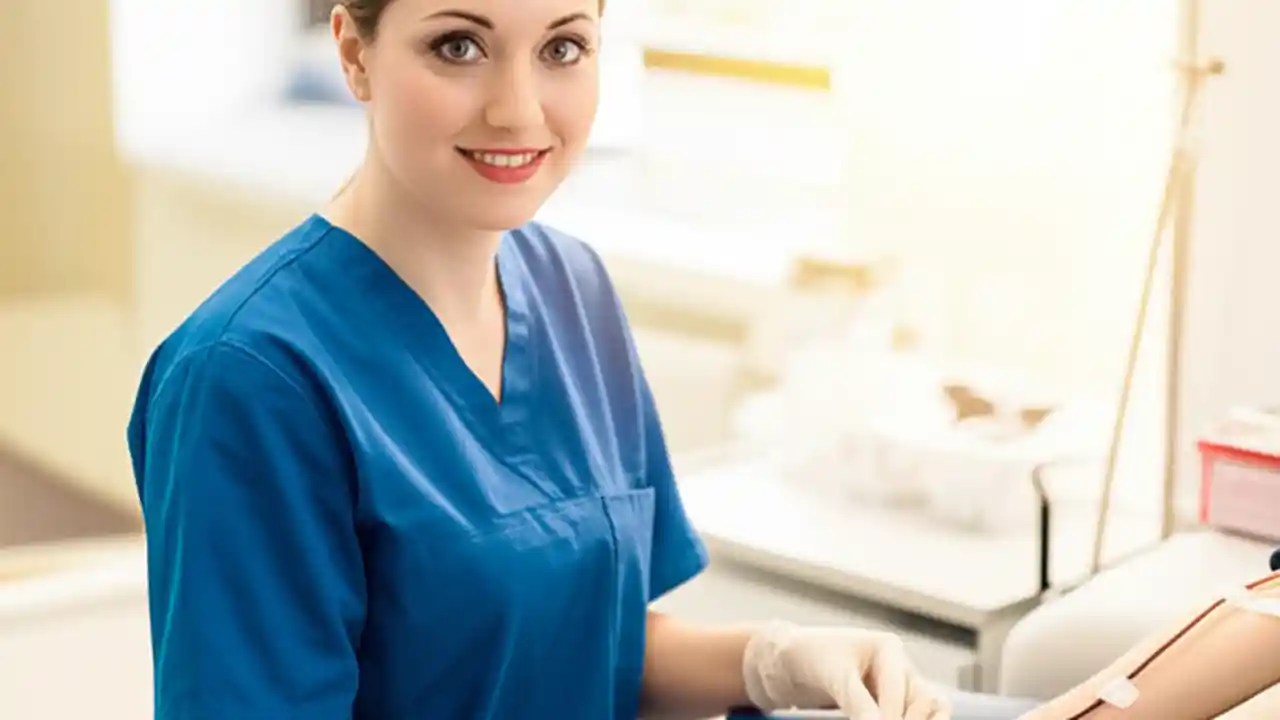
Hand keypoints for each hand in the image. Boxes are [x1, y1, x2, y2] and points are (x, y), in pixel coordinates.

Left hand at [742, 621, 951, 719]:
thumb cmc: (811, 656)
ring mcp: (899, 688)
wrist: (792, 663)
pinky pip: (912, 717)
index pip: (898, 690)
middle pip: (928, 700)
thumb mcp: (834, 676)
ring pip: (929, 710)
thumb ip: (858, 702)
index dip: (890, 717)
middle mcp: (900, 667)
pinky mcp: (891, 706)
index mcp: (889, 648)